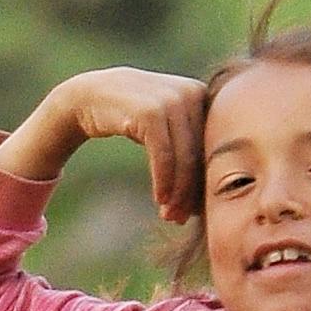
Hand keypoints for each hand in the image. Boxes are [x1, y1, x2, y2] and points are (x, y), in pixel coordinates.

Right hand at [0, 67, 206, 224]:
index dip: (206, 179)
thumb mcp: (167, 122)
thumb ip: (191, 140)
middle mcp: (192, 92)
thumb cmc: (132, 115)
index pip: (214, 144)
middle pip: (202, 153)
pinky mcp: (151, 111)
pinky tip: (159, 199)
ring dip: (179, 192)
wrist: (88, 95)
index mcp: (203, 93)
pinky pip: (164, 155)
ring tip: (170, 215)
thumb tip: (222, 185)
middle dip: (193, 191)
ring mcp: (172, 99)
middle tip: (183, 218)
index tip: (197, 209)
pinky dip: (164, 181)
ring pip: (185, 158)